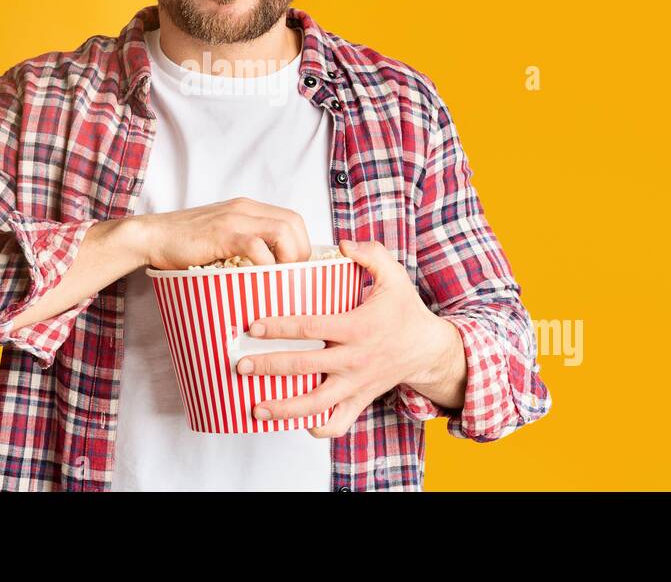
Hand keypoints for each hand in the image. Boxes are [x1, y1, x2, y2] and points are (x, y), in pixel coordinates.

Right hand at [134, 197, 312, 269]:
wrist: (152, 236)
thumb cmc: (185, 243)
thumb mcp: (221, 237)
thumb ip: (244, 243)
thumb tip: (269, 269)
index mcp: (248, 208)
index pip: (292, 219)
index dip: (301, 244)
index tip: (294, 268)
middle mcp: (245, 209)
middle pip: (294, 223)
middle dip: (301, 252)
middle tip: (290, 276)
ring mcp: (233, 219)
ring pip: (282, 230)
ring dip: (288, 257)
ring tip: (279, 277)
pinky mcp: (221, 234)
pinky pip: (255, 245)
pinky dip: (265, 263)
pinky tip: (257, 277)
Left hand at [233, 238, 465, 437]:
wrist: (429, 349)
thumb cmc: (405, 311)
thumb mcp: (394, 275)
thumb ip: (370, 253)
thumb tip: (342, 243)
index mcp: (357, 327)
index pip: (311, 327)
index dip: (279, 327)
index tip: (253, 326)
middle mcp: (355, 359)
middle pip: (305, 367)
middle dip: (269, 367)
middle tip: (241, 366)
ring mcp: (357, 384)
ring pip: (317, 404)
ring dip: (285, 408)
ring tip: (256, 407)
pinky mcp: (360, 400)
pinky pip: (338, 422)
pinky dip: (316, 427)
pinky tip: (294, 422)